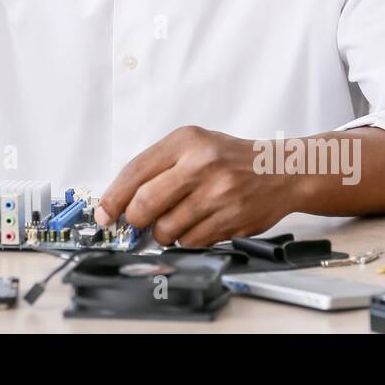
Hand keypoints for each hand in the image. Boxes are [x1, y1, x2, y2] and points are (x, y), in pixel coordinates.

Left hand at [94, 126, 293, 246]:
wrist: (280, 171)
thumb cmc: (231, 159)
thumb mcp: (194, 145)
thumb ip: (158, 168)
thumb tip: (120, 200)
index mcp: (186, 142)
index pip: (135, 172)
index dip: (113, 197)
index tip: (104, 213)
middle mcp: (201, 165)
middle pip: (145, 204)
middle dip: (135, 220)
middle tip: (138, 221)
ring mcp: (218, 194)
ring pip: (167, 229)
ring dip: (163, 232)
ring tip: (177, 219)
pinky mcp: (232, 220)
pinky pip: (192, 242)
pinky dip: (187, 239)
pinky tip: (199, 223)